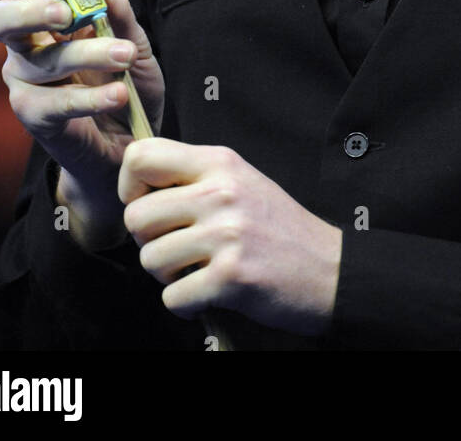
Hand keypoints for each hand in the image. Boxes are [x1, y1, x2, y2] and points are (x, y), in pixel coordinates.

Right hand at [0, 0, 164, 235]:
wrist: (130, 147)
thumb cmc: (127, 86)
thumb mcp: (134, 46)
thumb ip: (118, 15)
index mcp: (48, 21)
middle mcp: (27, 47)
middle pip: (3, 20)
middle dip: (33, 10)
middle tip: (68, 14)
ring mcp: (25, 83)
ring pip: (44, 60)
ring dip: (87, 55)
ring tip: (124, 55)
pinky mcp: (34, 118)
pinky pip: (56, 103)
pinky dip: (90, 98)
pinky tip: (118, 94)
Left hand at [120, 139, 342, 335]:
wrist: (330, 269)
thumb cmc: (278, 228)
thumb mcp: (240, 181)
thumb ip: (195, 177)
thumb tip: (137, 187)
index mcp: (220, 162)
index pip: (141, 156)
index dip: (129, 187)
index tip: (148, 206)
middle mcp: (220, 192)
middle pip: (135, 216)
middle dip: (148, 241)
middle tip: (177, 249)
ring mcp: (226, 234)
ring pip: (149, 259)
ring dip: (167, 276)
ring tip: (197, 271)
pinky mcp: (231, 277)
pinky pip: (172, 298)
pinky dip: (185, 304)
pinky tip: (209, 295)